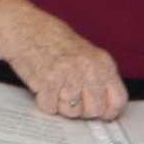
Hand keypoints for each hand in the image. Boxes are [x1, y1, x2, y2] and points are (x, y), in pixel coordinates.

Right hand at [0, 0, 126, 120]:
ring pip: (71, 111)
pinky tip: (43, 88)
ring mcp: (68, 76)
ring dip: (61, 105)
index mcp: (103, 64)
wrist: (25, 29)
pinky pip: (50, 107)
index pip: (118, 99)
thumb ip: (98, 77)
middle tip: (72, 100)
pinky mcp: (47, 82)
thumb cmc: (53, 41)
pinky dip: (45, 102)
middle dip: (82, 110)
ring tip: (55, 90)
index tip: (101, 114)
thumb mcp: (87, 55)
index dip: (109, 112)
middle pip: (94, 110)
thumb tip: (105, 105)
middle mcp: (89, 70)